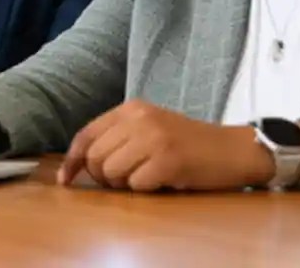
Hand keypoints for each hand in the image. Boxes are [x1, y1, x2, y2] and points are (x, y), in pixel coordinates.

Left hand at [58, 100, 274, 191]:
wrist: (233, 149)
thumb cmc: (188, 144)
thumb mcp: (149, 128)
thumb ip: (118, 138)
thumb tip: (80, 164)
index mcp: (130, 109)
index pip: (86, 135)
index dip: (72, 161)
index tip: (66, 180)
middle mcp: (139, 118)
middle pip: (95, 157)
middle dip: (103, 177)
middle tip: (126, 180)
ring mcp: (154, 138)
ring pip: (111, 172)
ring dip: (124, 184)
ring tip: (146, 177)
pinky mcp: (169, 160)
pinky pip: (136, 185)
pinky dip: (146, 189)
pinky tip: (163, 180)